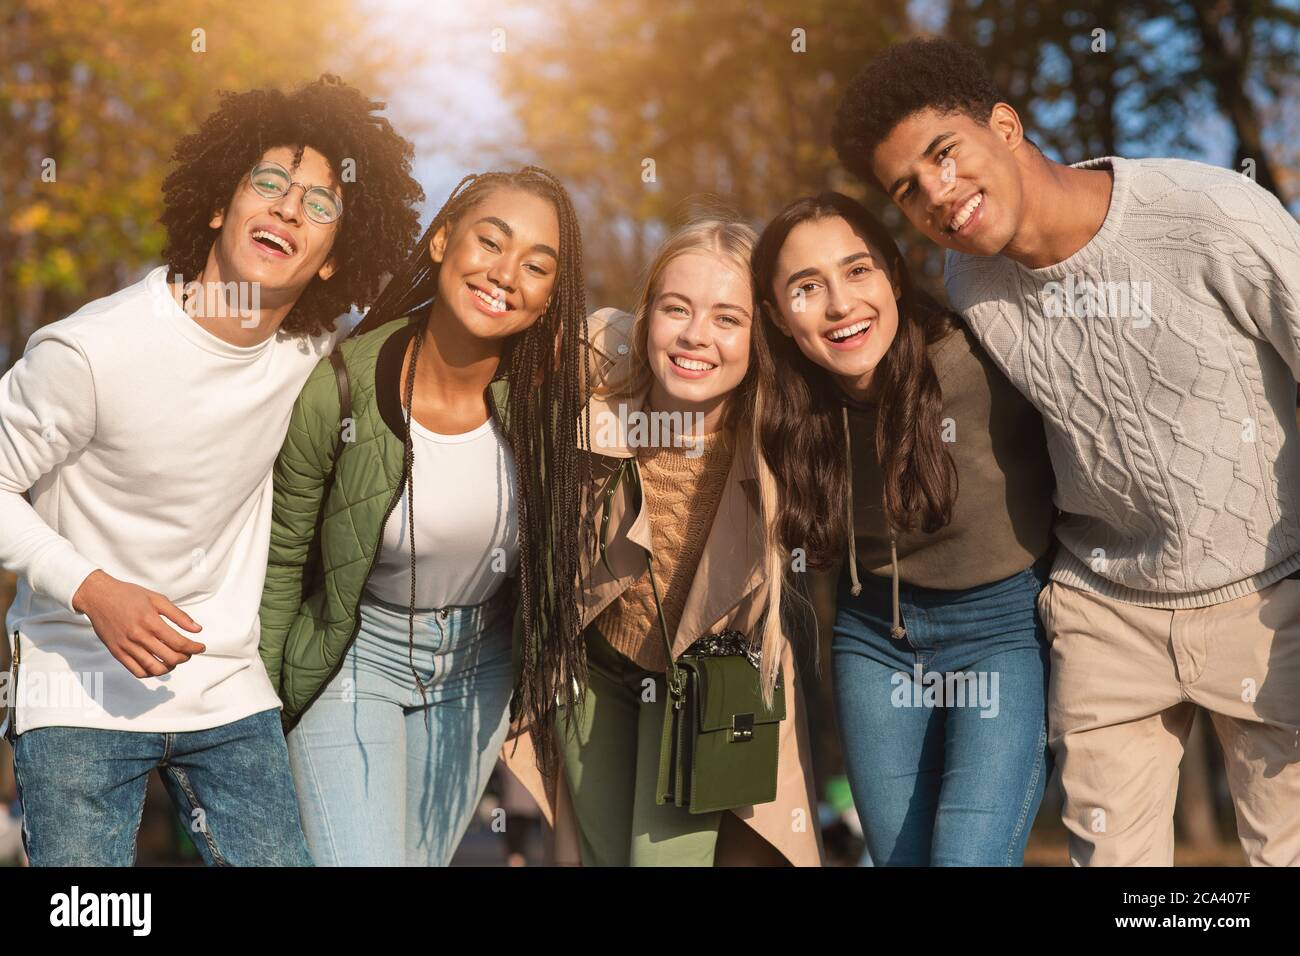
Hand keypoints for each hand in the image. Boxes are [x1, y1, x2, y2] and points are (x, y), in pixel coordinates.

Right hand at [71, 570, 205, 677]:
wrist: (98, 596)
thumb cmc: (128, 595)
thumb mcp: (157, 599)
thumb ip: (178, 615)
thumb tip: (197, 629)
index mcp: (150, 621)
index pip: (179, 643)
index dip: (194, 648)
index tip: (201, 647)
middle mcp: (138, 636)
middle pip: (169, 657)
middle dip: (185, 658)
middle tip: (189, 653)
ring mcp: (126, 646)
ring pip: (154, 668)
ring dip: (169, 668)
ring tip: (174, 660)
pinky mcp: (117, 653)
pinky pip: (137, 671)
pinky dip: (151, 673)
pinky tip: (157, 665)